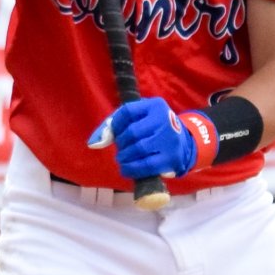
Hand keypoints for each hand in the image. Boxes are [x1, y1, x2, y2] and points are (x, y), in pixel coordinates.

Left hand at [89, 97, 215, 179]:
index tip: (116, 133)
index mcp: (155, 106)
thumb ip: (111, 126)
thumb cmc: (151, 130)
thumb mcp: (136, 119)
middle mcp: (164, 119)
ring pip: (138, 149)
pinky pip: (145, 166)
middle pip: (131, 132)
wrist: (182, 145)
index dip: (115, 124)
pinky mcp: (170, 158)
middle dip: (121, 143)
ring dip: (124, 156)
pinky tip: (126, 168)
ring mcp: (169, 140)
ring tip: (123, 158)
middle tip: (122, 148)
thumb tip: (93, 144)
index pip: (126, 111)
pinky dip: (131, 169)